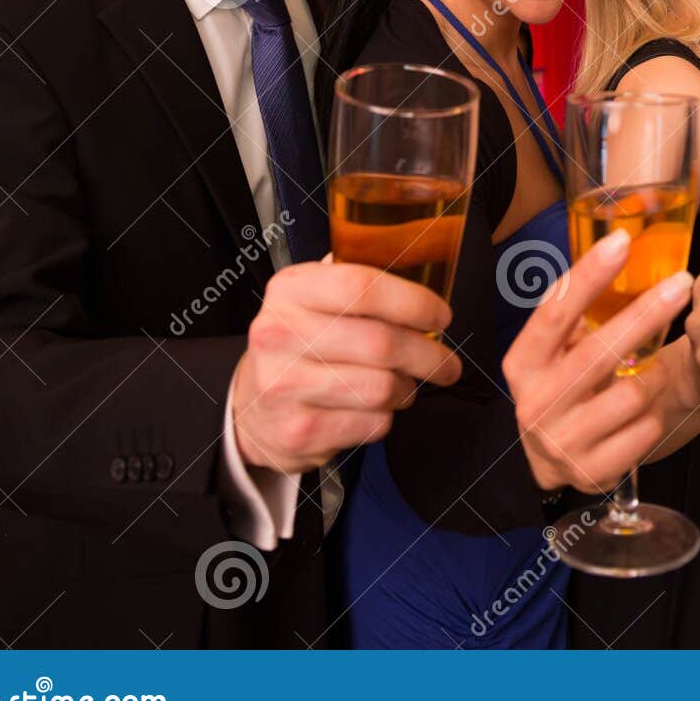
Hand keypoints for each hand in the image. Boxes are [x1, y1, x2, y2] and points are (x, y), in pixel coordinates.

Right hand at [232, 260, 461, 472]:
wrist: (252, 407)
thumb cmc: (297, 346)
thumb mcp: (311, 299)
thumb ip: (355, 282)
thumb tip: (423, 270)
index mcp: (290, 291)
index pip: (361, 287)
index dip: (413, 302)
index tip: (441, 316)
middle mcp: (280, 334)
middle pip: (380, 343)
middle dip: (429, 355)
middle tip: (447, 363)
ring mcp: (286, 384)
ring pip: (381, 387)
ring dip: (407, 389)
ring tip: (404, 385)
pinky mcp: (299, 430)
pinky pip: (372, 423)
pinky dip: (386, 417)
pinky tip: (374, 408)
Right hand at [502, 230, 692, 493]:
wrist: (548, 463)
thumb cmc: (562, 390)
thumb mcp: (554, 355)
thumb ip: (575, 316)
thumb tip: (619, 250)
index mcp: (523, 364)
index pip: (554, 312)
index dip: (588, 276)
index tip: (621, 241)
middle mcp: (535, 403)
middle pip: (598, 352)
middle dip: (645, 314)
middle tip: (682, 283)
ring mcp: (562, 442)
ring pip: (631, 394)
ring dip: (653, 377)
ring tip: (651, 372)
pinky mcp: (592, 472)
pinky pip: (645, 431)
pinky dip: (653, 416)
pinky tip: (644, 413)